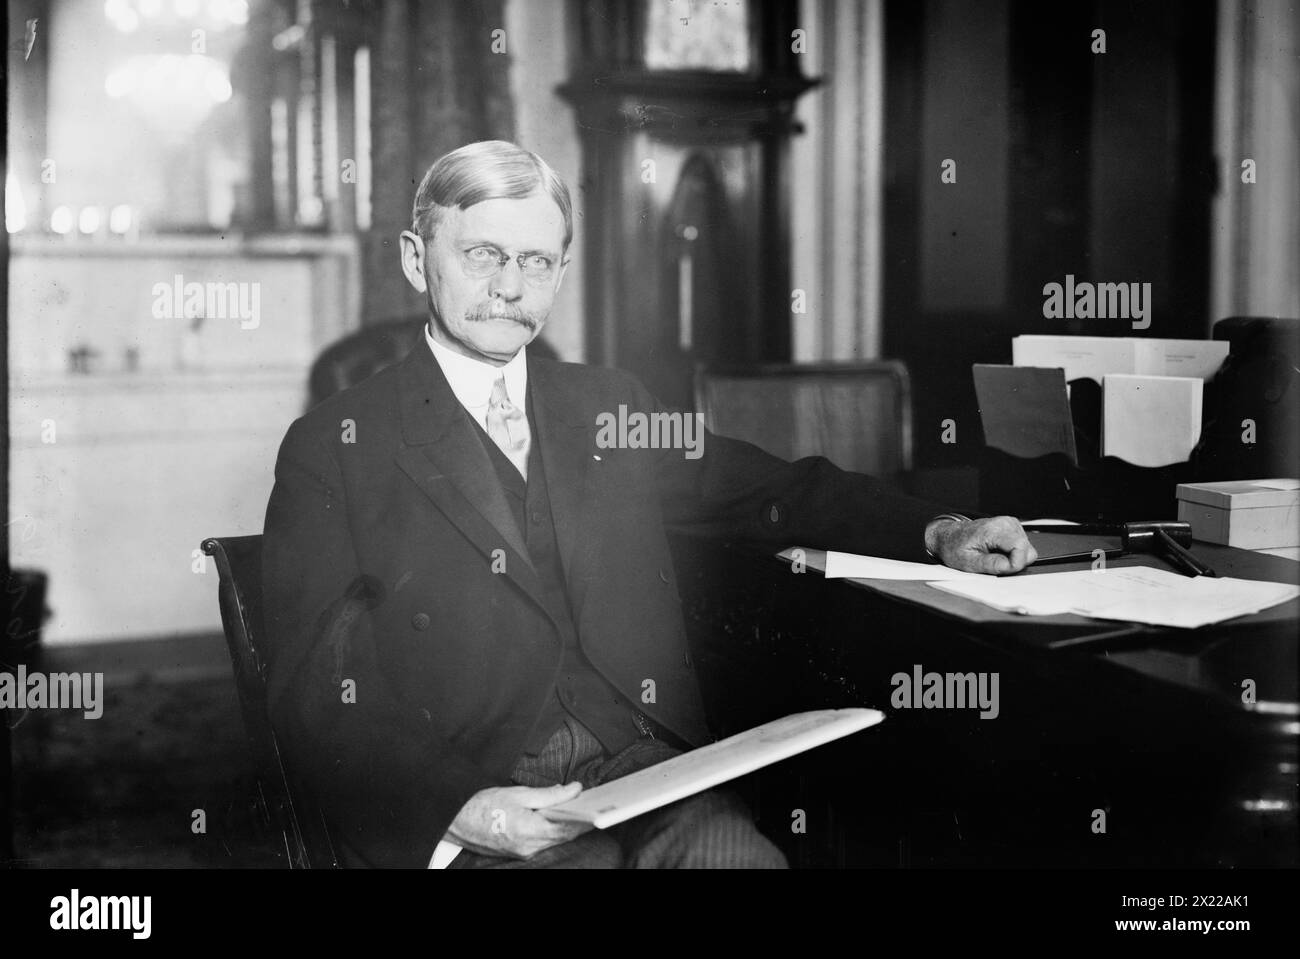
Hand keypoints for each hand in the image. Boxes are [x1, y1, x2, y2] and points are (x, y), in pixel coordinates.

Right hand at [444, 782, 592, 859]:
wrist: (456, 821)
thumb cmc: (483, 804)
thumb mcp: (518, 793)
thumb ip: (549, 794)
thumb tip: (574, 789)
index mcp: (530, 829)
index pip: (567, 826)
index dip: (586, 818)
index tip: (599, 808)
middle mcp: (530, 846)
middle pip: (564, 835)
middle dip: (580, 822)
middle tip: (595, 806)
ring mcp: (525, 852)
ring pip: (555, 840)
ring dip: (568, 826)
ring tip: (581, 809)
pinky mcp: (520, 853)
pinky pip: (544, 842)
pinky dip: (555, 831)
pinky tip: (560, 818)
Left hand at [926, 515, 1036, 574]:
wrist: (950, 536)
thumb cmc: (956, 547)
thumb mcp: (968, 562)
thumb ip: (990, 564)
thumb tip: (1010, 566)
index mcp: (993, 529)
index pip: (1020, 547)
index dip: (1015, 564)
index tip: (1002, 569)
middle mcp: (1005, 523)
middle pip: (1027, 551)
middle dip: (1014, 563)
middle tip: (993, 562)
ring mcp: (1011, 524)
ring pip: (1027, 551)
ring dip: (1012, 558)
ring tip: (992, 555)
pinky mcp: (1013, 528)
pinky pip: (1023, 548)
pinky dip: (1012, 554)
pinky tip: (997, 551)